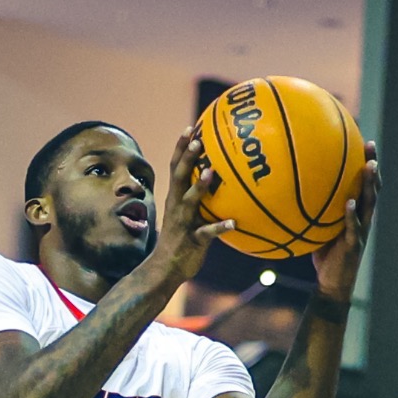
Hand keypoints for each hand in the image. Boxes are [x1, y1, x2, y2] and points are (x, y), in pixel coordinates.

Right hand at [146, 126, 233, 287]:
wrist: (164, 269)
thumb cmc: (181, 240)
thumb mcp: (187, 216)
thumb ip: (199, 200)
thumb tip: (219, 183)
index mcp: (175, 199)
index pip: (175, 168)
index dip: (181, 148)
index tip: (190, 128)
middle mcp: (177, 207)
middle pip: (179, 178)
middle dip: (187, 159)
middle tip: (198, 142)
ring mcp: (184, 223)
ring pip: (190, 201)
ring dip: (200, 187)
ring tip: (211, 172)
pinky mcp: (193, 240)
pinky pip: (207, 233)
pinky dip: (220, 227)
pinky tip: (233, 223)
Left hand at [312, 141, 376, 301]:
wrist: (332, 284)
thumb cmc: (324, 256)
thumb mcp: (318, 229)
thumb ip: (313, 212)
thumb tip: (289, 192)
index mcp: (356, 213)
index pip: (363, 184)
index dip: (366, 163)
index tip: (363, 141)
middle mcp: (363, 219)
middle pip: (372, 187)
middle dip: (373, 165)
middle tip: (371, 145)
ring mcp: (361, 231)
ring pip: (369, 204)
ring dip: (369, 185)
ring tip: (369, 167)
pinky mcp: (354, 245)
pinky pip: (353, 227)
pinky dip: (352, 215)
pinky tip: (349, 203)